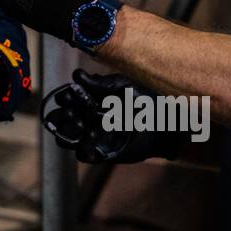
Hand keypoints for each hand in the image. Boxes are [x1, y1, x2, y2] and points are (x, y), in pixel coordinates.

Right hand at [43, 69, 182, 162]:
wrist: (167, 123)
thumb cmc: (148, 100)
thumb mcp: (123, 86)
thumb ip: (100, 83)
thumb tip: (77, 75)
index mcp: (94, 100)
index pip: (71, 99)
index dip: (65, 97)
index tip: (66, 96)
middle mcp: (92, 118)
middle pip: (65, 119)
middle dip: (63, 116)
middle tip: (71, 112)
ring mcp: (96, 136)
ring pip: (70, 137)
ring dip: (69, 132)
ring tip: (81, 124)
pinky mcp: (104, 153)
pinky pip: (85, 155)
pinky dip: (83, 150)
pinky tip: (90, 140)